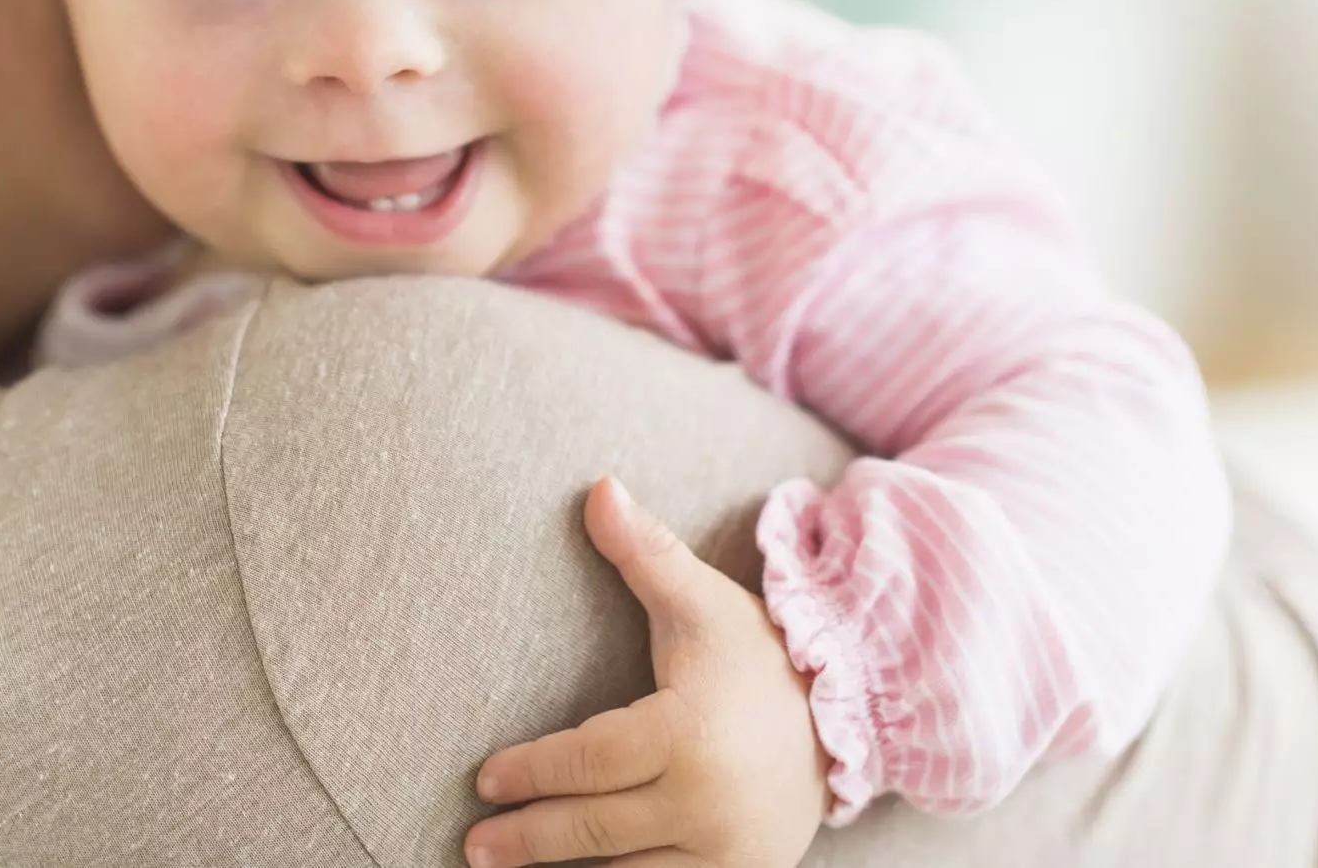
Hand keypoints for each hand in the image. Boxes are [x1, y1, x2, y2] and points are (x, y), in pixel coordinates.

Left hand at [465, 478, 830, 867]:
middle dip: (528, 838)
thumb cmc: (755, 657)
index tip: (484, 779)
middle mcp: (708, 804)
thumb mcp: (700, 600)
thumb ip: (644, 550)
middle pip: (594, 828)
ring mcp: (727, 852)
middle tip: (472, 845)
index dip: (532, 772)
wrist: (845, 722)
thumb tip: (599, 487)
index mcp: (688, 735)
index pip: (589, 762)